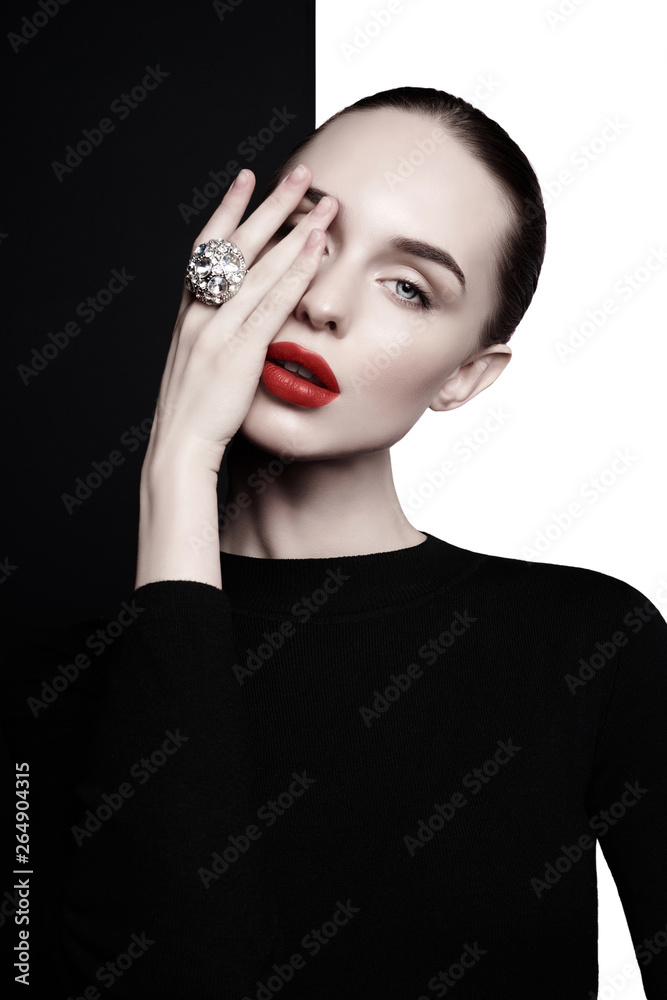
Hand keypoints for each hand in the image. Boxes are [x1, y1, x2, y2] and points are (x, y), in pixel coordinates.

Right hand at [143, 164, 337, 478]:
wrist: (179, 449)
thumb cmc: (195, 416)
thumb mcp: (203, 367)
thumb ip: (221, 339)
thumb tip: (244, 325)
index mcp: (190, 314)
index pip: (209, 248)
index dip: (229, 210)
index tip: (247, 179)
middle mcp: (200, 312)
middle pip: (237, 244)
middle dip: (270, 204)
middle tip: (301, 174)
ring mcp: (217, 329)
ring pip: (258, 266)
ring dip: (293, 229)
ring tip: (323, 201)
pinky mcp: (237, 350)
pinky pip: (270, 302)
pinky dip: (294, 272)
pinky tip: (315, 248)